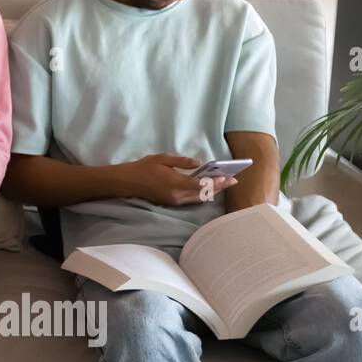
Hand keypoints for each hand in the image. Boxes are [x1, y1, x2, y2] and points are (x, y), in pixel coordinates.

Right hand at [119, 153, 237, 205]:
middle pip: (204, 194)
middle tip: (233, 181)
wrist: (128, 182)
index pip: (203, 185)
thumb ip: (182, 161)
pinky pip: (192, 199)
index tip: (229, 178)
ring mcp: (175, 201)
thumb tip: (199, 163)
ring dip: (212, 192)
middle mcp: (178, 195)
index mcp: (176, 184)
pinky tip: (208, 188)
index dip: (217, 182)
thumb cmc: (144, 167)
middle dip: (220, 187)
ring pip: (199, 198)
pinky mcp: (172, 202)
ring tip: (223, 184)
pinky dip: (203, 194)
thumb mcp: (162, 159)